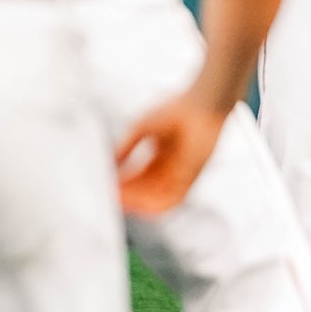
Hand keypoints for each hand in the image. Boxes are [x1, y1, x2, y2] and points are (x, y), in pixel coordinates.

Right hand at [116, 90, 229, 215]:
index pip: (139, 176)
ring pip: (156, 197)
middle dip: (129, 195)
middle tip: (112, 197)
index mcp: (161, 155)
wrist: (200, 106)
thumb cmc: (176, 110)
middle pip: (146, 189)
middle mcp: (170, 167)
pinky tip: (140, 206)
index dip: (125, 183)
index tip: (110, 185)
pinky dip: (156, 205)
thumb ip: (127, 145)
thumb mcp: (142, 127)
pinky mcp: (191, 178)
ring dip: (138, 202)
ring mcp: (181, 174)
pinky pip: (172, 199)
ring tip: (122, 202)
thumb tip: (111, 162)